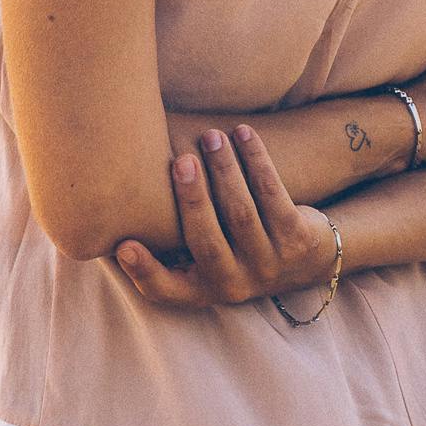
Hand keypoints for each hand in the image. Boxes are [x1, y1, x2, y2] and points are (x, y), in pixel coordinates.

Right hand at [113, 126, 342, 311]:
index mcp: (204, 289)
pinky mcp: (297, 239)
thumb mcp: (208, 256)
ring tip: (212, 137)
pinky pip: (273, 194)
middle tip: (181, 162)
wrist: (310, 260)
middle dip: (192, 200)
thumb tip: (115, 204)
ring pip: (242, 213)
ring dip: (225, 170)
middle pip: (208, 242)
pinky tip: (243, 135)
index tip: (124, 246)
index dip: (144, 271)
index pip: (166, 290)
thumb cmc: (239, 247)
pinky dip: (256, 160)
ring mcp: (269, 263)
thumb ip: (172, 241)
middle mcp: (235, 283)